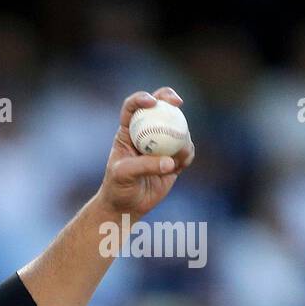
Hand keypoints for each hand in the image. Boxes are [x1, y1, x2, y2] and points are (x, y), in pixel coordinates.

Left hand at [96, 87, 194, 217]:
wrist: (126, 207)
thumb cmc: (117, 188)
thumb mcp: (123, 175)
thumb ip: (144, 166)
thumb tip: (169, 161)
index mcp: (128, 131)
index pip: (132, 107)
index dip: (141, 99)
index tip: (151, 102)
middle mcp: (146, 133)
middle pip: (159, 107)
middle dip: (169, 98)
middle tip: (178, 102)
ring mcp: (162, 144)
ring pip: (178, 128)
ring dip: (182, 135)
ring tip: (177, 155)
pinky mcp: (174, 158)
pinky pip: (186, 150)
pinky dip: (187, 154)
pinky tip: (181, 164)